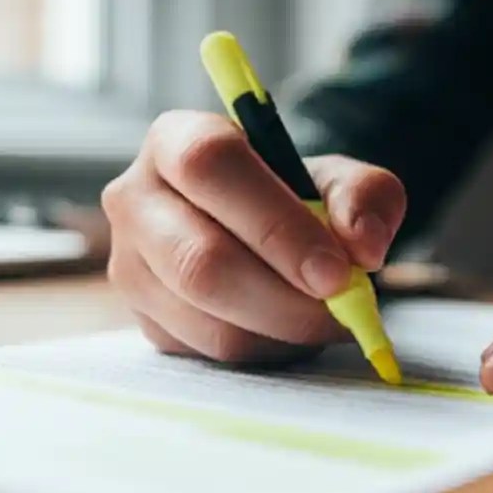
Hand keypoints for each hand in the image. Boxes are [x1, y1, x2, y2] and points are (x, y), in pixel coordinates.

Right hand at [102, 110, 405, 363]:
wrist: (259, 237)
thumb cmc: (293, 198)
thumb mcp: (337, 180)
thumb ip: (363, 197)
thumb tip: (363, 245)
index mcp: (176, 140)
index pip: (210, 167)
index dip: (276, 223)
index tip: (334, 270)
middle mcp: (135, 200)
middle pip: (200, 260)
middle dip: (285, 297)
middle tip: (341, 307)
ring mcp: (129, 267)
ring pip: (206, 318)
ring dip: (282, 329)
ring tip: (324, 316)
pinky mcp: (144, 322)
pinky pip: (208, 352)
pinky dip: (265, 350)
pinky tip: (288, 326)